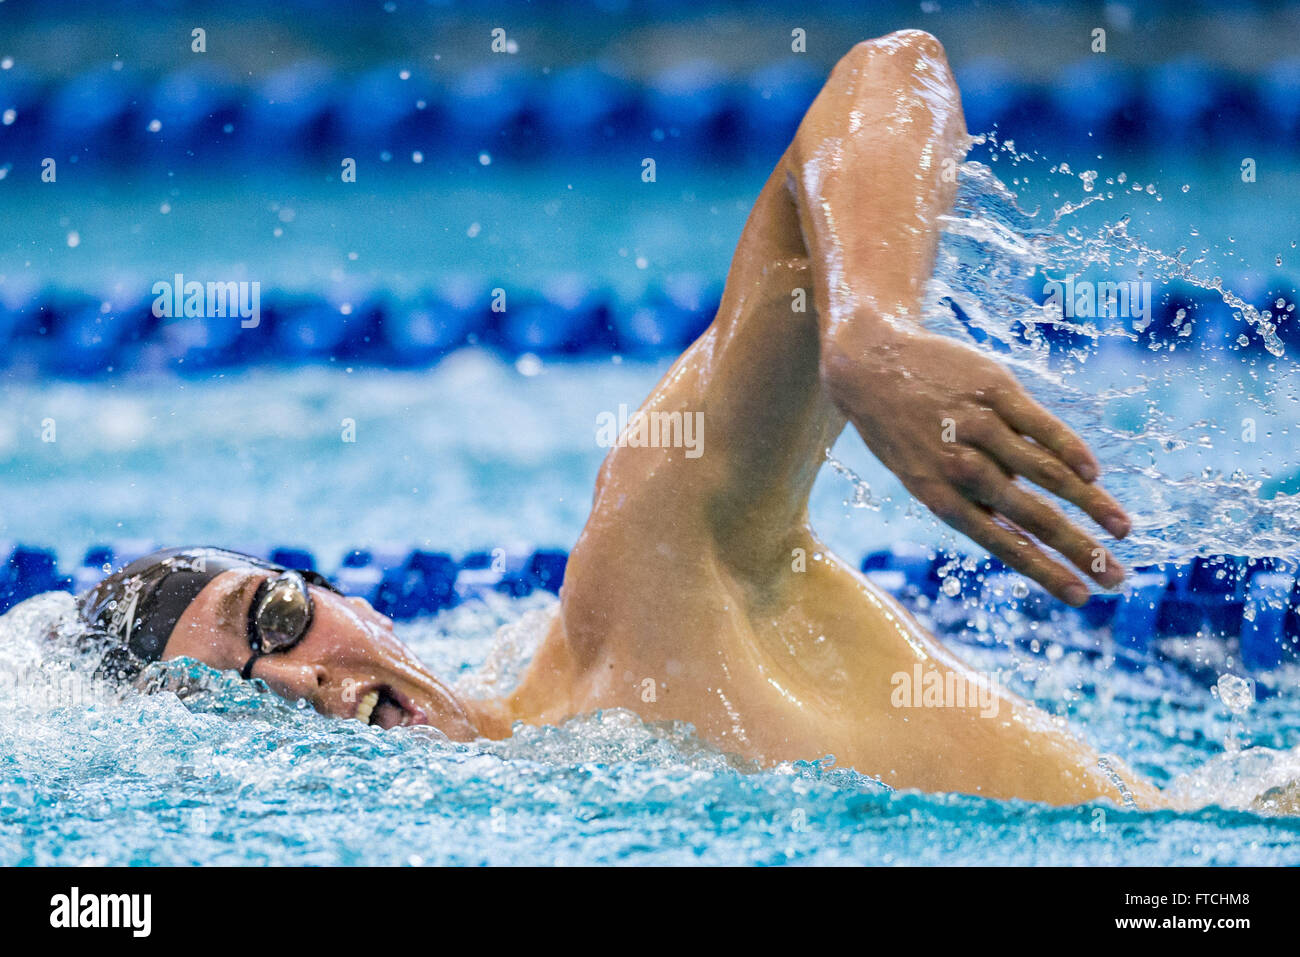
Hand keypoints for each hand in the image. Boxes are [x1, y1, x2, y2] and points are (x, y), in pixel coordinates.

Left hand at [823, 321, 1129, 605]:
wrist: (872, 365)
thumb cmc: (904, 431)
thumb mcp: (924, 476)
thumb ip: (973, 500)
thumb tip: (1027, 528)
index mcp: (942, 497)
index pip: (1003, 544)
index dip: (1045, 572)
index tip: (1081, 596)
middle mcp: (961, 465)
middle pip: (1033, 515)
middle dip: (1080, 550)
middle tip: (1117, 577)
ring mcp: (980, 425)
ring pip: (1046, 471)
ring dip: (1090, 504)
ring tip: (1122, 529)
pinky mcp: (994, 389)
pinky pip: (1041, 424)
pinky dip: (1070, 450)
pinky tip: (1093, 474)